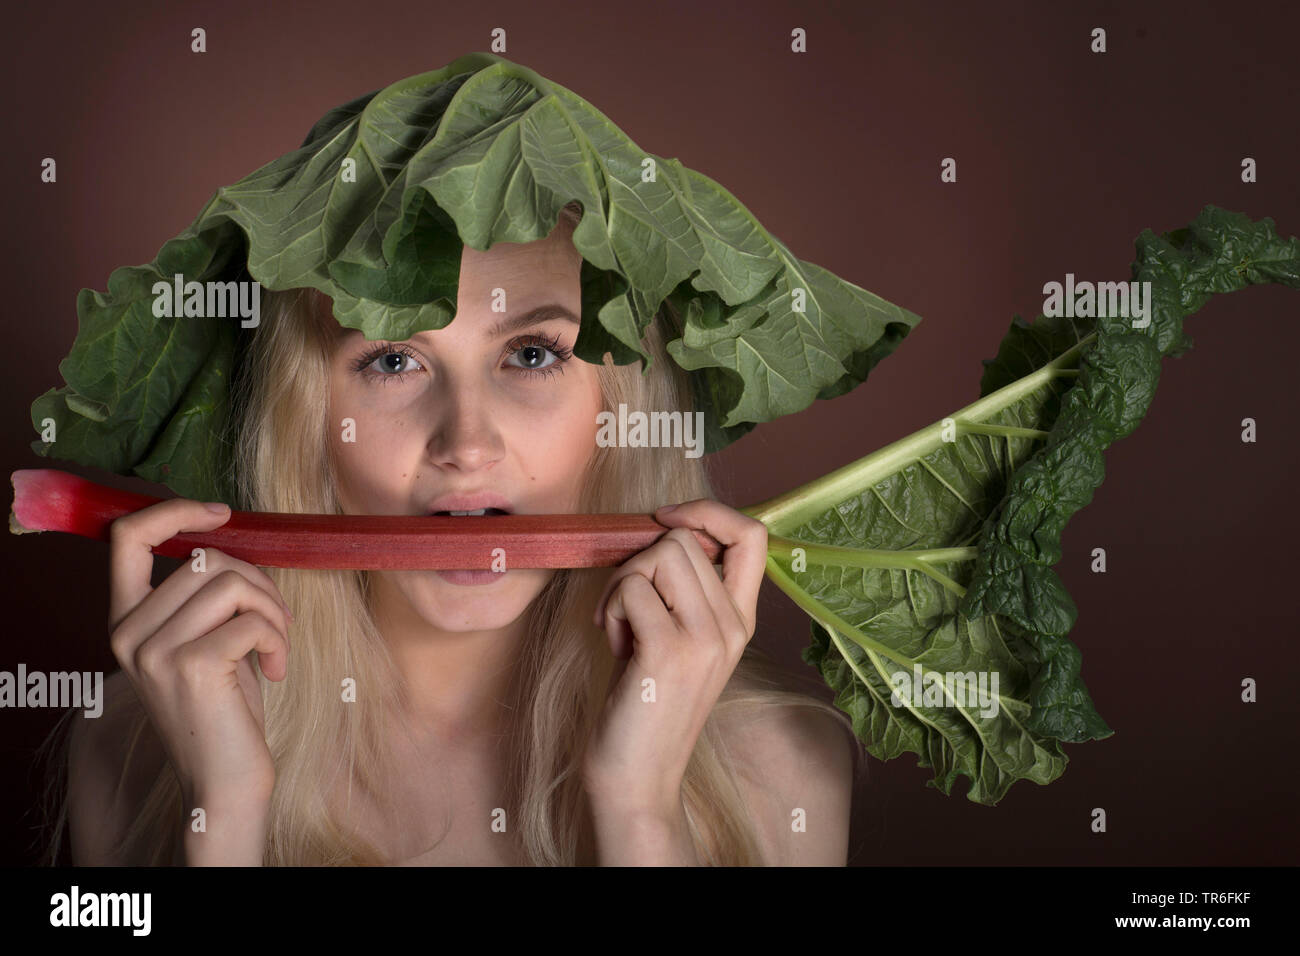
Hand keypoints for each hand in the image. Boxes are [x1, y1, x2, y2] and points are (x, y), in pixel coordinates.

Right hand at [107, 498, 292, 809]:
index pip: (127, 538)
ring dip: (272, 609)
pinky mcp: (190, 666)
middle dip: (257, 581)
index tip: (223, 513)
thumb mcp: (204, 640)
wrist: (225, 779)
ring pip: (231, 583)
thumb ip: (202, 595)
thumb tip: (231, 537)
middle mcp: (129, 633)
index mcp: (126, 620)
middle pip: (204, 559)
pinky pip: (251, 620)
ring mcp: (154, 651)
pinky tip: (277, 670)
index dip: (175, 511)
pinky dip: (278, 639)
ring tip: (278, 645)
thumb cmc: (225, 706)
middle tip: (276, 621)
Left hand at [584, 499, 766, 817]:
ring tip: (622, 631)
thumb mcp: (677, 639)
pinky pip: (631, 589)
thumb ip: (681, 590)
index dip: (708, 512)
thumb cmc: (643, 704)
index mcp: (740, 620)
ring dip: (621, 586)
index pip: (753, 536)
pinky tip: (616, 649)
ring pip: (657, 555)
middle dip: (638, 562)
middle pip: (683, 539)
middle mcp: (732, 626)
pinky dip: (610, 610)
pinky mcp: (668, 651)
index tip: (665, 520)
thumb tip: (658, 530)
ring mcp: (705, 638)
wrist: (638, 779)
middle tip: (627, 611)